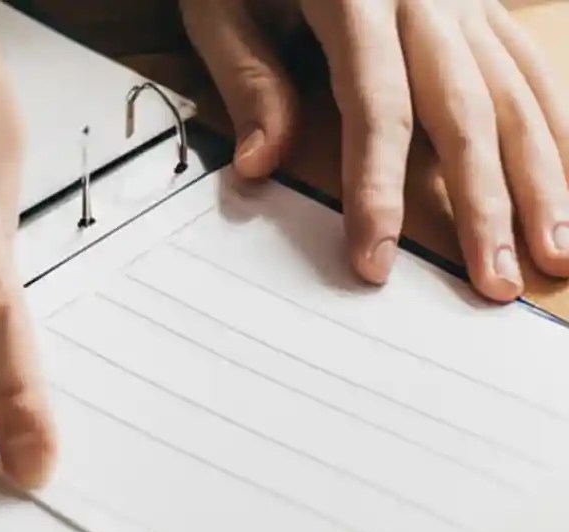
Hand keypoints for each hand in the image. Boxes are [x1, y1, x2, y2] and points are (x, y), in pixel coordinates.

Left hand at [181, 0, 568, 301]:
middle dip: (486, 202)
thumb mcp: (220, 5)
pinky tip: (568, 186)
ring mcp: (466, 0)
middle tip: (494, 281)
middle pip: (466, 109)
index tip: (375, 260)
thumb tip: (259, 164)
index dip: (377, 188)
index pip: (376, 105)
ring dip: (543, 178)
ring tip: (556, 253)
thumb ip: (247, 79)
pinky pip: (530, 68)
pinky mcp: (484, 6)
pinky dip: (557, 127)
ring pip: (517, 93)